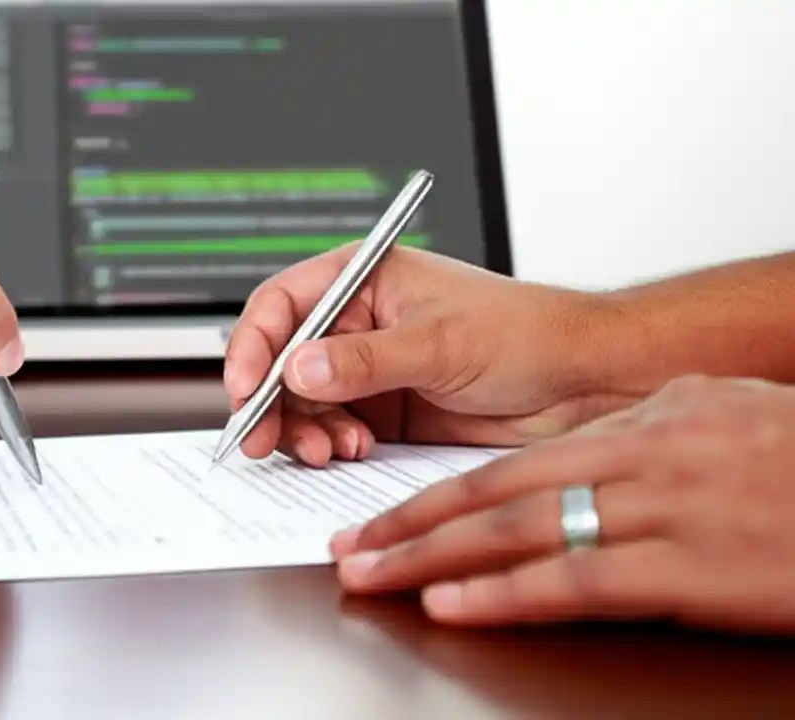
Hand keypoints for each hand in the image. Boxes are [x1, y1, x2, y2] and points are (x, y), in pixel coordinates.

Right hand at [223, 246, 633, 465]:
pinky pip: (331, 430)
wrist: (582, 385)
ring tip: (328, 451)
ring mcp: (366, 370)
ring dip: (303, 430)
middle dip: (269, 401)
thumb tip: (298, 370)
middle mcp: (355, 323)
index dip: (252, 345)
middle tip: (263, 439)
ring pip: (299, 403)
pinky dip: (329, 445)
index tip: (246, 387)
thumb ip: (364, 360)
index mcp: (362, 280)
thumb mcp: (440, 343)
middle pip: (279, 360)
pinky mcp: (382, 412)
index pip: (281, 305)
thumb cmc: (528, 334)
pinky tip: (352, 452)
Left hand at [329, 375, 794, 633]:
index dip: (438, 492)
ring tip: (372, 575)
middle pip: (496, 492)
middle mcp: (644, 454)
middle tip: (348, 545)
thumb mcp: (731, 420)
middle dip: (409, 522)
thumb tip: (584, 457)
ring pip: (518, 530)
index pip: (513, 461)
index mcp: (647, 422)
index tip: (385, 514)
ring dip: (431, 556)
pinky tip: (454, 601)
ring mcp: (666, 507)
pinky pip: (576, 579)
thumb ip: (652, 434)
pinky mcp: (693, 565)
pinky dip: (505, 593)